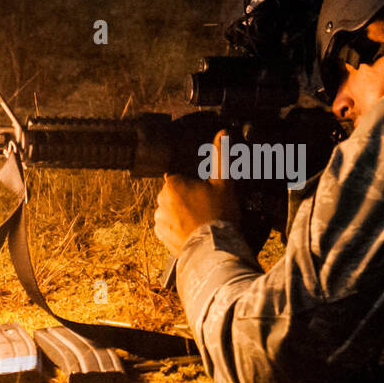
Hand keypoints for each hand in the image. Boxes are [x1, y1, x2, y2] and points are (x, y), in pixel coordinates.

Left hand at [153, 130, 240, 255]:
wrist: (213, 249)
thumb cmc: (218, 215)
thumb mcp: (224, 182)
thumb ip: (221, 155)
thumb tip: (223, 133)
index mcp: (172, 184)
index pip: (180, 178)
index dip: (194, 185)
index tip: (206, 193)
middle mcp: (160, 201)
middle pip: (175, 194)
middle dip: (187, 199)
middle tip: (207, 208)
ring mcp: (159, 220)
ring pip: (171, 211)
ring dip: (182, 214)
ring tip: (201, 222)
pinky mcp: (161, 236)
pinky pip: (169, 227)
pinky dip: (179, 228)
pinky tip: (193, 231)